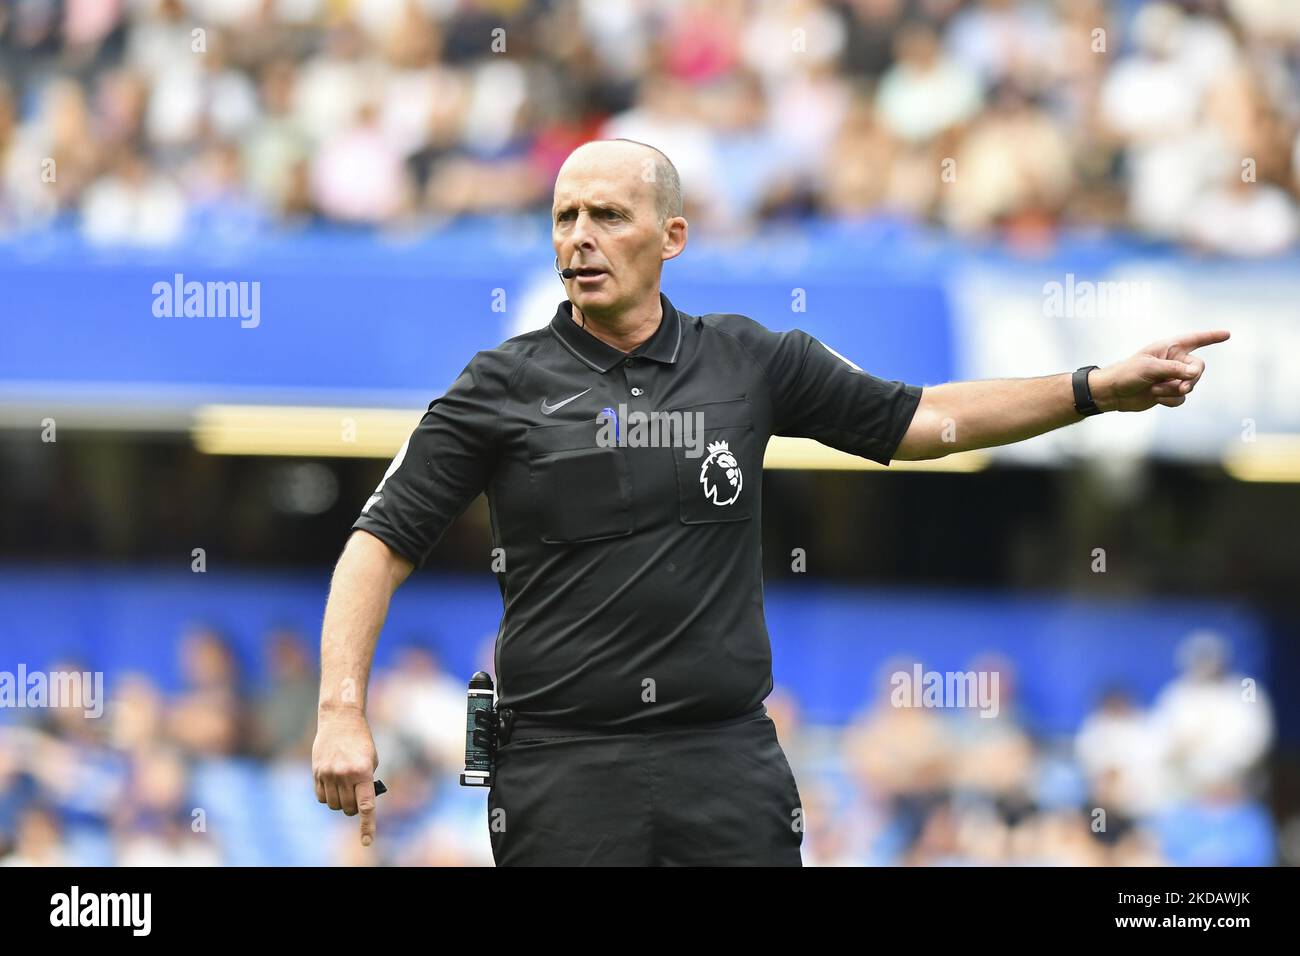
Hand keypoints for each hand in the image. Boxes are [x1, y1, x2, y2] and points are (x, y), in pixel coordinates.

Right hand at [312, 709, 379, 846]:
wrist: (340, 720)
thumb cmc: (361, 741)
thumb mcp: (371, 760)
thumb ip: (367, 782)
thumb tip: (361, 805)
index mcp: (363, 771)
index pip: (366, 806)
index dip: (366, 826)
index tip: (367, 842)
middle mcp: (344, 775)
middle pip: (348, 808)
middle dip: (354, 808)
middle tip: (357, 796)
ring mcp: (328, 774)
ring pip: (334, 805)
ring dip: (341, 802)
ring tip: (345, 787)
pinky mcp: (316, 772)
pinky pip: (321, 798)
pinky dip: (328, 797)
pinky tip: (333, 784)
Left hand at [1091, 329, 1229, 411]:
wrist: (1113, 393)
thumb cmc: (1127, 373)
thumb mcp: (1149, 368)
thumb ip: (1174, 369)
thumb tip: (1196, 373)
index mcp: (1169, 348)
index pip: (1195, 340)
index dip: (1211, 336)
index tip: (1227, 334)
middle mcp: (1174, 361)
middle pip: (1198, 368)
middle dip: (1190, 379)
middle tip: (1180, 386)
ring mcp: (1172, 378)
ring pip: (1190, 385)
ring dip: (1174, 391)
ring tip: (1155, 390)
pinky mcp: (1169, 393)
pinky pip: (1181, 398)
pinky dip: (1170, 400)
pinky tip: (1156, 398)